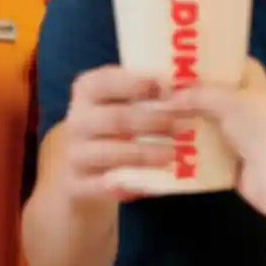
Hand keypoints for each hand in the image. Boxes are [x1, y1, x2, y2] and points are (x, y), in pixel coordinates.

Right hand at [60, 66, 176, 204]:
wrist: (87, 171)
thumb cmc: (118, 127)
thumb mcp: (126, 103)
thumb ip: (149, 93)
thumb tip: (191, 88)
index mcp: (88, 90)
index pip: (105, 80)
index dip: (136, 83)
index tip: (168, 87)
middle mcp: (77, 120)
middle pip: (115, 117)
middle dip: (152, 121)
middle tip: (183, 126)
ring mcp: (74, 154)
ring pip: (109, 152)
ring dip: (144, 153)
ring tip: (174, 155)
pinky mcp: (77, 185)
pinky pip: (103, 186)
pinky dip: (128, 184)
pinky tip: (151, 185)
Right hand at [168, 59, 265, 224]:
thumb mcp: (235, 102)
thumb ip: (201, 95)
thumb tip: (168, 96)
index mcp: (259, 88)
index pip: (237, 65)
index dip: (213, 59)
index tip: (182, 58)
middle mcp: (251, 111)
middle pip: (217, 97)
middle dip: (190, 94)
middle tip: (157, 89)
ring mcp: (242, 140)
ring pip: (208, 126)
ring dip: (184, 123)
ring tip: (151, 116)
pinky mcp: (232, 166)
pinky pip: (205, 154)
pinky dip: (187, 151)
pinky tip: (162, 145)